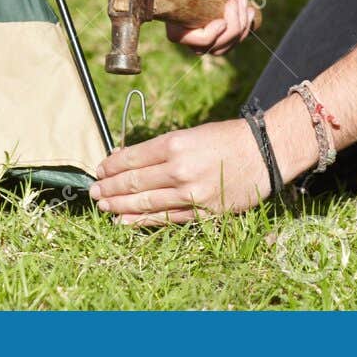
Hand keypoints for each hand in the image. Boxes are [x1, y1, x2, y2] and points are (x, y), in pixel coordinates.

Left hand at [90, 119, 269, 224]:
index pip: (133, 157)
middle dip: (109, 187)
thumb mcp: (190, 134)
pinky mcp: (203, 212)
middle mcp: (180, 169)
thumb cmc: (226, 139)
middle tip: (93, 192)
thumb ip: (161, 149)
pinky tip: (124, 221)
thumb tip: (127, 160)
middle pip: (134, 182)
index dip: (112, 165)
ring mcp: (192, 193)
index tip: (100, 169)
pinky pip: (166, 218)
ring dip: (119, 206)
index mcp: (176, 143)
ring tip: (102, 206)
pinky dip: (142, 221)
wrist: (264, 153)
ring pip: (145, 203)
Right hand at [162, 0, 257, 54]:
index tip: (222, 22)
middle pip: (199, 46)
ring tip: (242, 1)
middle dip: (227, 31)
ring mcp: (197, 25)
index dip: (201, 36)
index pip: (176, 34)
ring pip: (216, 47)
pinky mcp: (213, 29)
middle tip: (237, 2)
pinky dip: (242, 31)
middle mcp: (182, 16)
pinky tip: (247, 9)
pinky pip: (227, 44)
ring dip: (237, 29)